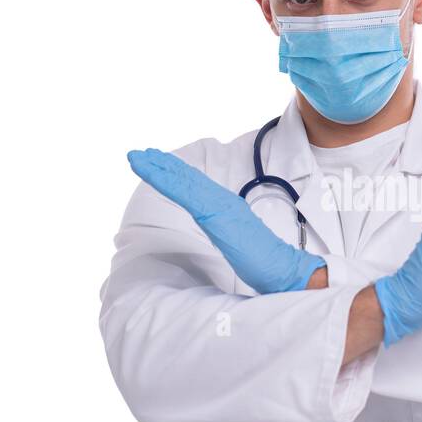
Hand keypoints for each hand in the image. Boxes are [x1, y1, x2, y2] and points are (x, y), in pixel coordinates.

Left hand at [127, 148, 324, 293]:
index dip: (176, 173)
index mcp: (227, 207)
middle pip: (188, 178)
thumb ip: (228, 229)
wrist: (282, 268)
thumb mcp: (240, 241)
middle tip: (141, 153)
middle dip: (162, 164)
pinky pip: (185, 195)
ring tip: (139, 157)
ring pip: (183, 182)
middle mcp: (223, 201)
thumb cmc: (264, 261)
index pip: (198, 186)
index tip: (157, 162)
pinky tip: (152, 172)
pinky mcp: (215, 215)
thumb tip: (218, 228)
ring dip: (159, 168)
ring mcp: (219, 206)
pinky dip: (166, 181)